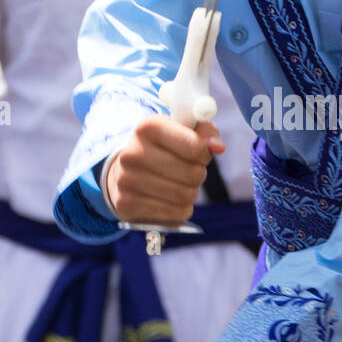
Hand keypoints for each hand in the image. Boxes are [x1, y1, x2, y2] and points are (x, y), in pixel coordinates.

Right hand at [106, 117, 224, 225]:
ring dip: (191, 193)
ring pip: (185, 196)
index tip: (199, 153)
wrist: (123, 171)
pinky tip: (171, 200)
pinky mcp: (126, 204)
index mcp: (149, 128)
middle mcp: (134, 153)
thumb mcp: (182, 131)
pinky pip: (174, 213)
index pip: (195, 146)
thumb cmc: (162, 149)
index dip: (204, 153)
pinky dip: (181, 210)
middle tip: (190, 172)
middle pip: (192, 174)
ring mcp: (127, 180)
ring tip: (180, 185)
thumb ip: (206, 133)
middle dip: (198, 174)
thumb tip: (218, 147)